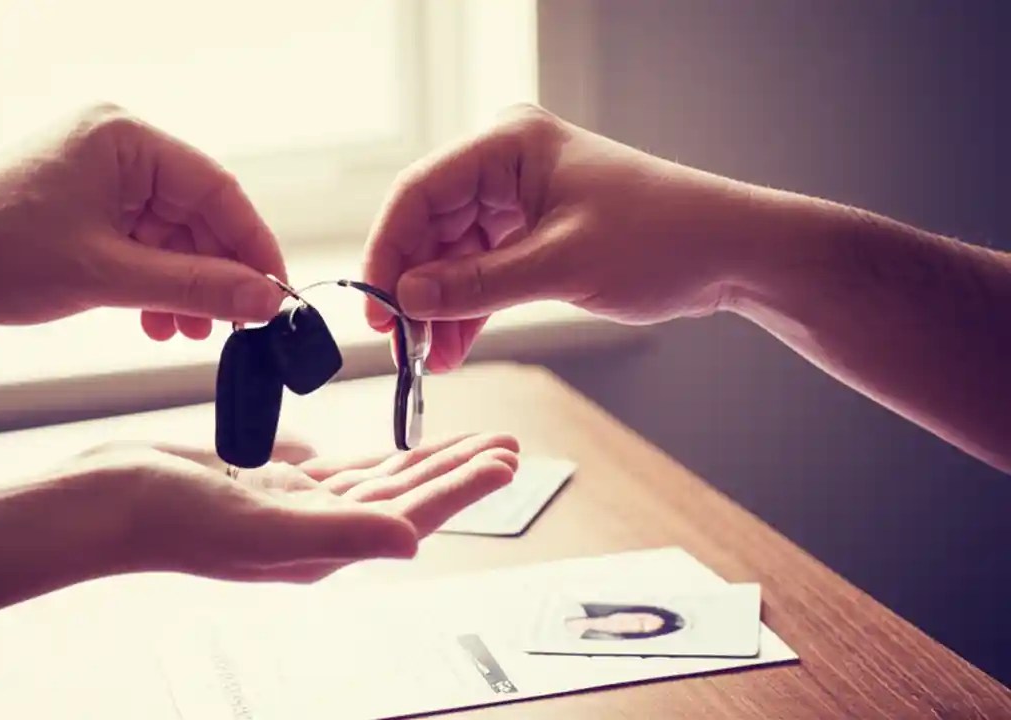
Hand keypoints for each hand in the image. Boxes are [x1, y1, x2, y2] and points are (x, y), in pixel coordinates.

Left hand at [0, 103, 286, 337]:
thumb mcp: (107, 276)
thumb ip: (194, 287)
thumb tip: (265, 300)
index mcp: (125, 139)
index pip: (218, 188)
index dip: (253, 245)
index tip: (276, 296)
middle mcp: (116, 154)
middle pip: (197, 216)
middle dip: (216, 274)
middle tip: (236, 327)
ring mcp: (97, 188)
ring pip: (171, 240)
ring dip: (186, 289)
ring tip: (190, 334)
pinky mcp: (81, 220)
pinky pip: (141, 253)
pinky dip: (155, 290)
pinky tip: (156, 326)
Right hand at [66, 433, 518, 581]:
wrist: (105, 501)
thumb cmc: (171, 518)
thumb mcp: (262, 525)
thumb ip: (341, 533)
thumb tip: (412, 542)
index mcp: (324, 545)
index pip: (411, 513)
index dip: (463, 489)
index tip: (507, 461)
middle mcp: (316, 529)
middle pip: (405, 493)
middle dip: (457, 469)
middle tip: (504, 443)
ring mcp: (291, 505)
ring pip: (376, 476)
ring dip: (422, 457)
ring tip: (464, 438)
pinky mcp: (266, 482)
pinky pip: (334, 466)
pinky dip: (367, 453)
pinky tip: (386, 444)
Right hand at [363, 104, 758, 370]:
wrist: (730, 253)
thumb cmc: (660, 238)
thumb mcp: (560, 266)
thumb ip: (477, 284)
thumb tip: (407, 300)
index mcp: (508, 143)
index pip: (420, 191)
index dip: (389, 250)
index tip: (377, 306)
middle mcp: (506, 164)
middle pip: (430, 226)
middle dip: (415, 288)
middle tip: (401, 344)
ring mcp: (518, 198)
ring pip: (452, 255)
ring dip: (440, 307)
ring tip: (429, 359)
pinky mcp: (533, 232)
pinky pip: (482, 270)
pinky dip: (469, 309)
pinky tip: (454, 349)